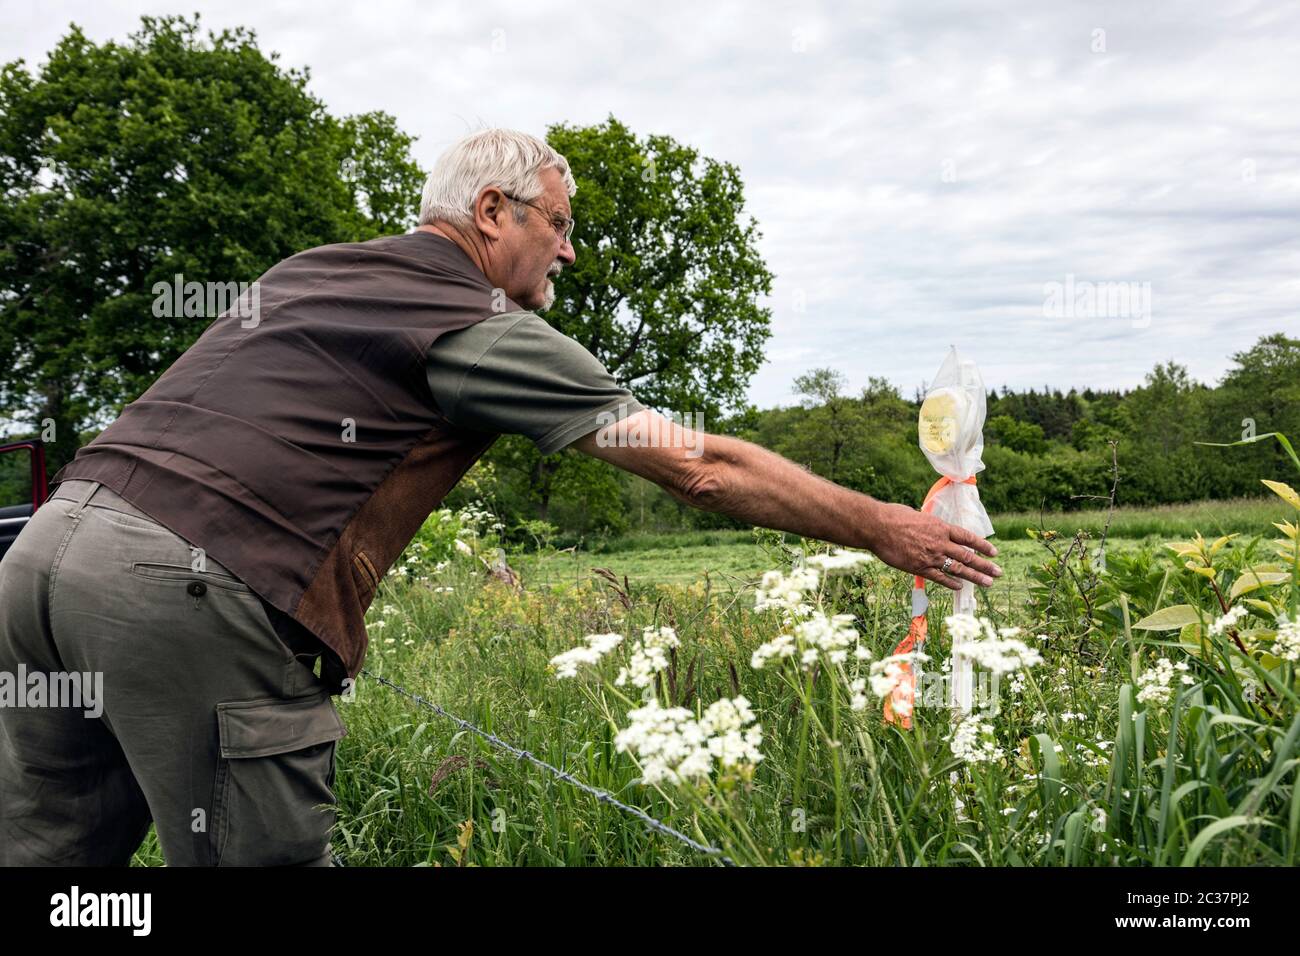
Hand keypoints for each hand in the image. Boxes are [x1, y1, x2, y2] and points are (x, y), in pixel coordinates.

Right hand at [865, 501, 1001, 590]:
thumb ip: (930, 526)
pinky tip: (960, 587)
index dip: (982, 546)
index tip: (994, 552)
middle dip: (985, 565)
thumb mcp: (918, 516)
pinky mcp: (918, 567)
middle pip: (967, 556)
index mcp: (940, 527)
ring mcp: (930, 556)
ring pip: (958, 569)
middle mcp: (940, 543)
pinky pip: (939, 577)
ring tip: (987, 583)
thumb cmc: (894, 516)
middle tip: (998, 572)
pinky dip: (951, 583)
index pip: (968, 538)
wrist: (877, 526)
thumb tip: (934, 529)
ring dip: (975, 577)